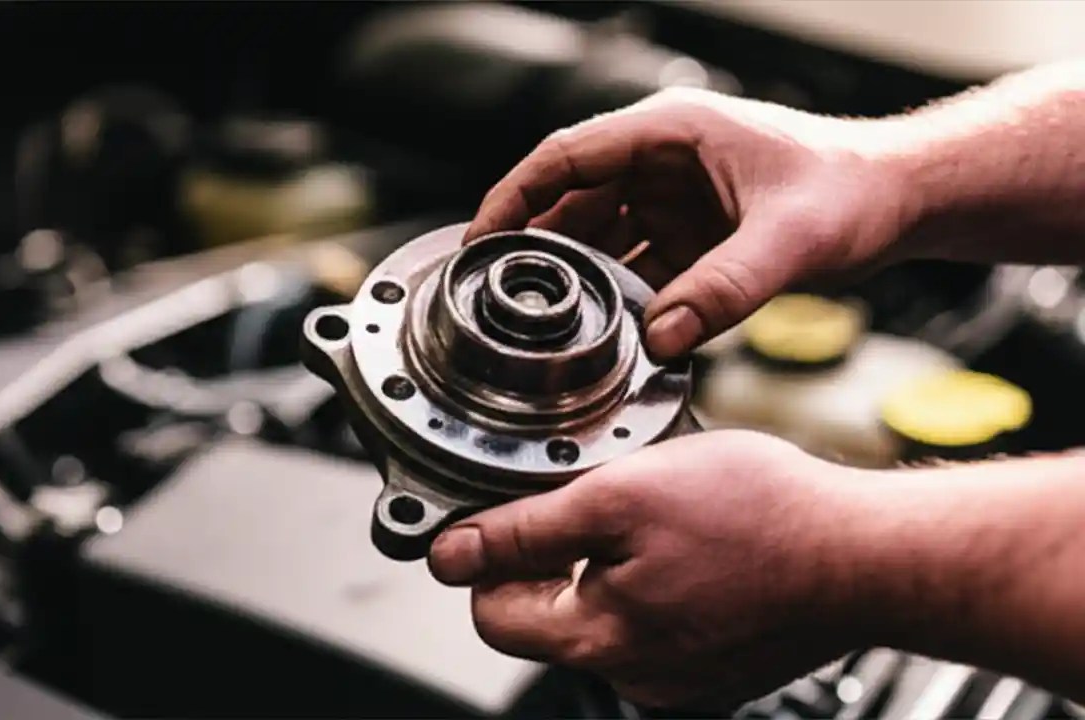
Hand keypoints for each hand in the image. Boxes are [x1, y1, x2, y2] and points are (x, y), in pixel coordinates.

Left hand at [428, 430, 874, 708]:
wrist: (870, 553)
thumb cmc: (762, 518)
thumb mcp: (619, 496)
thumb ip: (524, 529)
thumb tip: (449, 554)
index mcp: (600, 640)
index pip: (492, 612)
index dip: (494, 554)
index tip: (523, 511)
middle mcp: (636, 675)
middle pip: (549, 613)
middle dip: (561, 552)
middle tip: (603, 498)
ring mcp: (682, 676)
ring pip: (606, 613)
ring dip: (614, 562)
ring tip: (661, 518)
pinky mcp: (719, 664)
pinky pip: (659, 621)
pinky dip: (662, 579)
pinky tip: (696, 545)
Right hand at [465, 87, 913, 357]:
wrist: (901, 200)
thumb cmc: (853, 191)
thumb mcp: (790, 241)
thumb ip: (722, 290)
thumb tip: (657, 339)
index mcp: (671, 132)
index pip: (565, 157)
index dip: (513, 198)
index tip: (478, 241)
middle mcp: (661, 160)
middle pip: (571, 202)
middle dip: (538, 251)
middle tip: (501, 303)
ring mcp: (672, 197)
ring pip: (597, 237)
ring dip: (577, 280)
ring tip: (549, 328)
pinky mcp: (688, 233)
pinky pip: (633, 264)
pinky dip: (616, 297)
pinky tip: (607, 333)